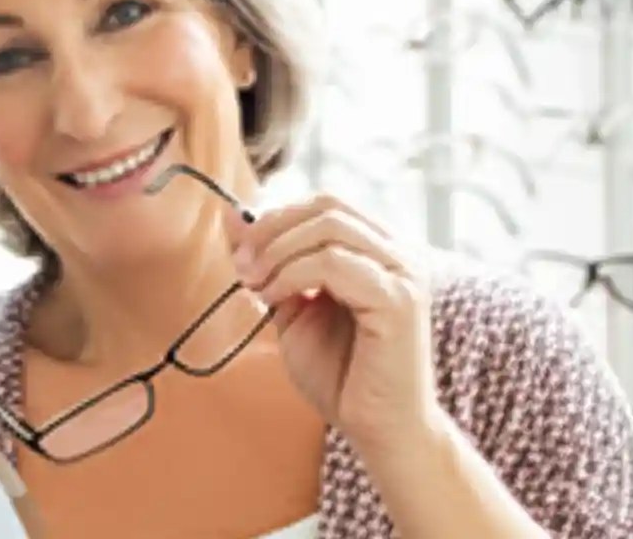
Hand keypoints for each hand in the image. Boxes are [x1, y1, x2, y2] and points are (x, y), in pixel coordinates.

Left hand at [223, 194, 437, 448]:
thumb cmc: (340, 374)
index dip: (275, 218)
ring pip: (329, 226)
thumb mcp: (288, 305)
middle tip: (241, 266)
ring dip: (277, 250)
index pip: (324, 204)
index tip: (239, 252)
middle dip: (272, 228)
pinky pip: (333, 262)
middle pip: (327, 205)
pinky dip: (292, 273)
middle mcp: (398, 253)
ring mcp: (403, 273)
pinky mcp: (399, 300)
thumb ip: (266, 260)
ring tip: (255, 285)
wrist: (377, 429)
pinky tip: (276, 300)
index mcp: (378, 250)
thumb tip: (229, 213)